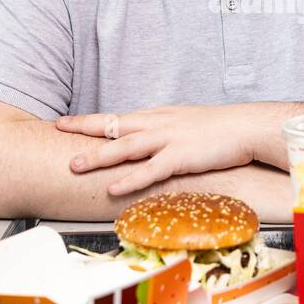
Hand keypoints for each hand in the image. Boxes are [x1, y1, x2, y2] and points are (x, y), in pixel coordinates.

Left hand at [55, 104, 260, 196]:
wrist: (247, 127)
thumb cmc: (220, 129)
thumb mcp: (185, 125)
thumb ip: (164, 133)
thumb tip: (147, 144)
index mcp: (157, 116)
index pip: (116, 118)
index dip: (89, 120)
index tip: (64, 121)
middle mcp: (158, 124)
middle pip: (113, 125)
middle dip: (83, 128)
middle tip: (57, 130)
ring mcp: (168, 139)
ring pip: (125, 147)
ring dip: (98, 156)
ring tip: (74, 165)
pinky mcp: (181, 156)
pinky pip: (150, 170)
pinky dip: (129, 179)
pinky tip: (113, 187)